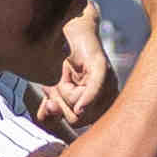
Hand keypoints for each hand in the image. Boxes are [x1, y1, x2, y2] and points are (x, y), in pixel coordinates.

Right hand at [35, 7, 113, 136]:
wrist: (66, 31)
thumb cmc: (61, 63)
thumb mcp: (52, 90)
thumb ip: (50, 109)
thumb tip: (48, 113)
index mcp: (100, 104)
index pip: (80, 125)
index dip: (61, 115)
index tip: (51, 101)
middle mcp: (108, 96)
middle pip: (80, 120)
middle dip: (61, 105)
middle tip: (57, 85)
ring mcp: (108, 82)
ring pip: (82, 107)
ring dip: (63, 93)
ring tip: (64, 74)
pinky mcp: (102, 67)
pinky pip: (96, 90)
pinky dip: (87, 100)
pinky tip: (80, 108)